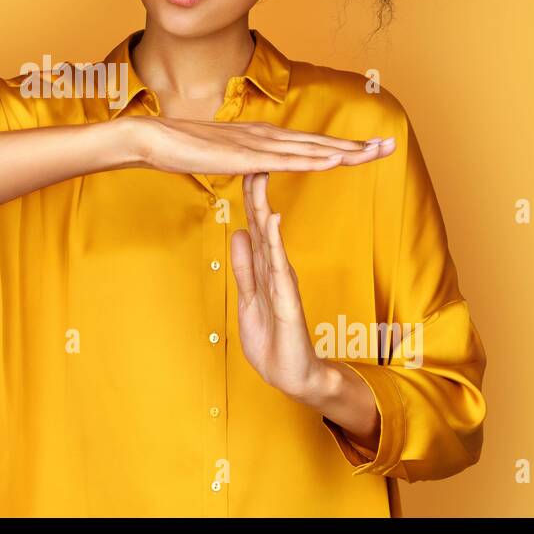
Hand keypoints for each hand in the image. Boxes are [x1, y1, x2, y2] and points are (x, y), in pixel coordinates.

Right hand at [131, 116, 395, 175]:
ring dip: (344, 151)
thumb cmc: (181, 149)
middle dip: (357, 145)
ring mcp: (256, 145)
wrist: (152, 138)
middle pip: (320, 142)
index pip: (310, 144)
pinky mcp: (243, 157)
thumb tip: (256, 168)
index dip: (342, 146)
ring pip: (309, 149)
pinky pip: (284, 160)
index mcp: (262, 138)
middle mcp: (266, 136)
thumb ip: (243, 162)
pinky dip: (312, 159)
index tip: (370, 148)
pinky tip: (334, 160)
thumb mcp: (222, 159)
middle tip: (391, 145)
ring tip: (374, 152)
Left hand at [231, 172, 323, 400]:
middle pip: (264, 225)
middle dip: (256, 193)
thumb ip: (244, 267)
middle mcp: (276, 269)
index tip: (241, 168)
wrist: (294, 375)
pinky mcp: (287, 299)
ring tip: (260, 181)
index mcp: (265, 268)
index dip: (247, 199)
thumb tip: (239, 233)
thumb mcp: (248, 297)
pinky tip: (272, 222)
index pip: (255, 226)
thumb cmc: (273, 338)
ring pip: (272, 239)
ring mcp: (283, 282)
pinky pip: (279, 267)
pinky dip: (274, 243)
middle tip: (253, 158)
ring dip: (264, 209)